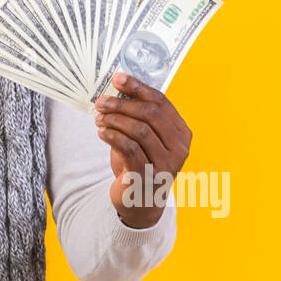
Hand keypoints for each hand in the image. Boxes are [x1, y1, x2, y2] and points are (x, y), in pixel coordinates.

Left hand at [94, 72, 191, 228]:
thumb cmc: (139, 164)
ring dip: (115, 120)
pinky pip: (130, 148)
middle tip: (101, 102)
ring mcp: (167, 164)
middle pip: (151, 114)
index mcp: (181, 134)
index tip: (117, 78)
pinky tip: (101, 132)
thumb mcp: (142, 139)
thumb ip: (137, 117)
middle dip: (122, 104)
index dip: (138, 88)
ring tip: (99, 118)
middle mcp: (180, 149)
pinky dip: (113, 136)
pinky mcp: (149, 177)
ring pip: (140, 130)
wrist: (138, 202)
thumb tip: (117, 89)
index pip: (162, 103)